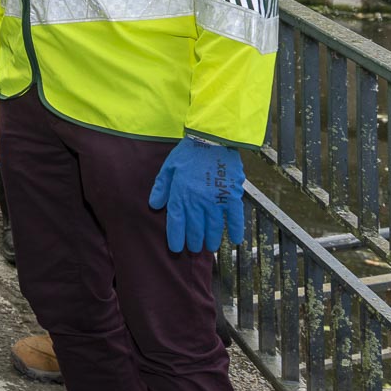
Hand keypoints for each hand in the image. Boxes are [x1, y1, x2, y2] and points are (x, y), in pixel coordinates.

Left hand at [149, 138, 245, 253]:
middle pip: (195, 228)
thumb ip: (161, 187)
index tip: (176, 249)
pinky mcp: (233, 196)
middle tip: (193, 250)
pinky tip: (234, 240)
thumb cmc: (189, 152)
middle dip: (193, 241)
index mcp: (181, 194)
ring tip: (209, 247)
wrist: (214, 140)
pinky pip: (235, 218)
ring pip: (214, 227)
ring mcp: (216, 200)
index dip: (176, 237)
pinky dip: (235, 230)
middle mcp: (198, 201)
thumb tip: (154, 205)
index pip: (177, 222)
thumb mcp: (168, 167)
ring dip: (211, 239)